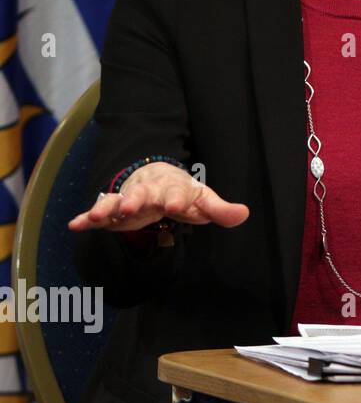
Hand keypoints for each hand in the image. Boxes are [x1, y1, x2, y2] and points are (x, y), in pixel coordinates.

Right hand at [67, 161, 249, 232]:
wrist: (156, 178)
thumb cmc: (182, 193)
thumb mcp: (203, 200)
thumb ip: (220, 210)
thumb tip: (244, 214)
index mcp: (173, 188)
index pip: (176, 192)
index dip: (177, 198)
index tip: (176, 205)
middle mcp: (148, 191)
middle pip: (142, 194)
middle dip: (137, 200)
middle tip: (133, 206)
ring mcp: (128, 199)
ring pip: (117, 201)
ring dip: (108, 207)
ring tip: (97, 216)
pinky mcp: (113, 210)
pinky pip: (98, 212)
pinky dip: (85, 217)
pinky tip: (75, 224)